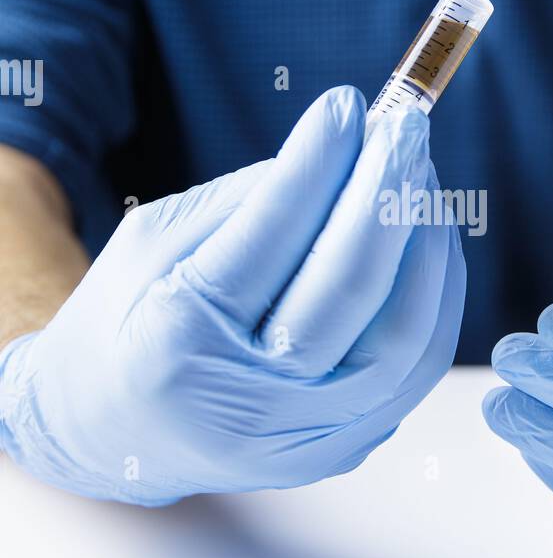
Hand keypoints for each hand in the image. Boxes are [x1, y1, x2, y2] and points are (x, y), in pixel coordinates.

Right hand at [0, 87, 464, 504]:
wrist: (112, 433)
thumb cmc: (129, 319)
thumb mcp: (154, 242)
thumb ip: (248, 199)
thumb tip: (345, 149)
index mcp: (175, 340)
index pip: (270, 236)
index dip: (318, 162)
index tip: (348, 106)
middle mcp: (243, 403)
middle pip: (348, 288)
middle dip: (386, 193)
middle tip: (405, 129)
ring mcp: (299, 441)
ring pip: (405, 336)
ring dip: (426, 242)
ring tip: (418, 177)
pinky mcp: (340, 452)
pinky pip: (417, 369)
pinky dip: (436, 296)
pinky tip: (428, 240)